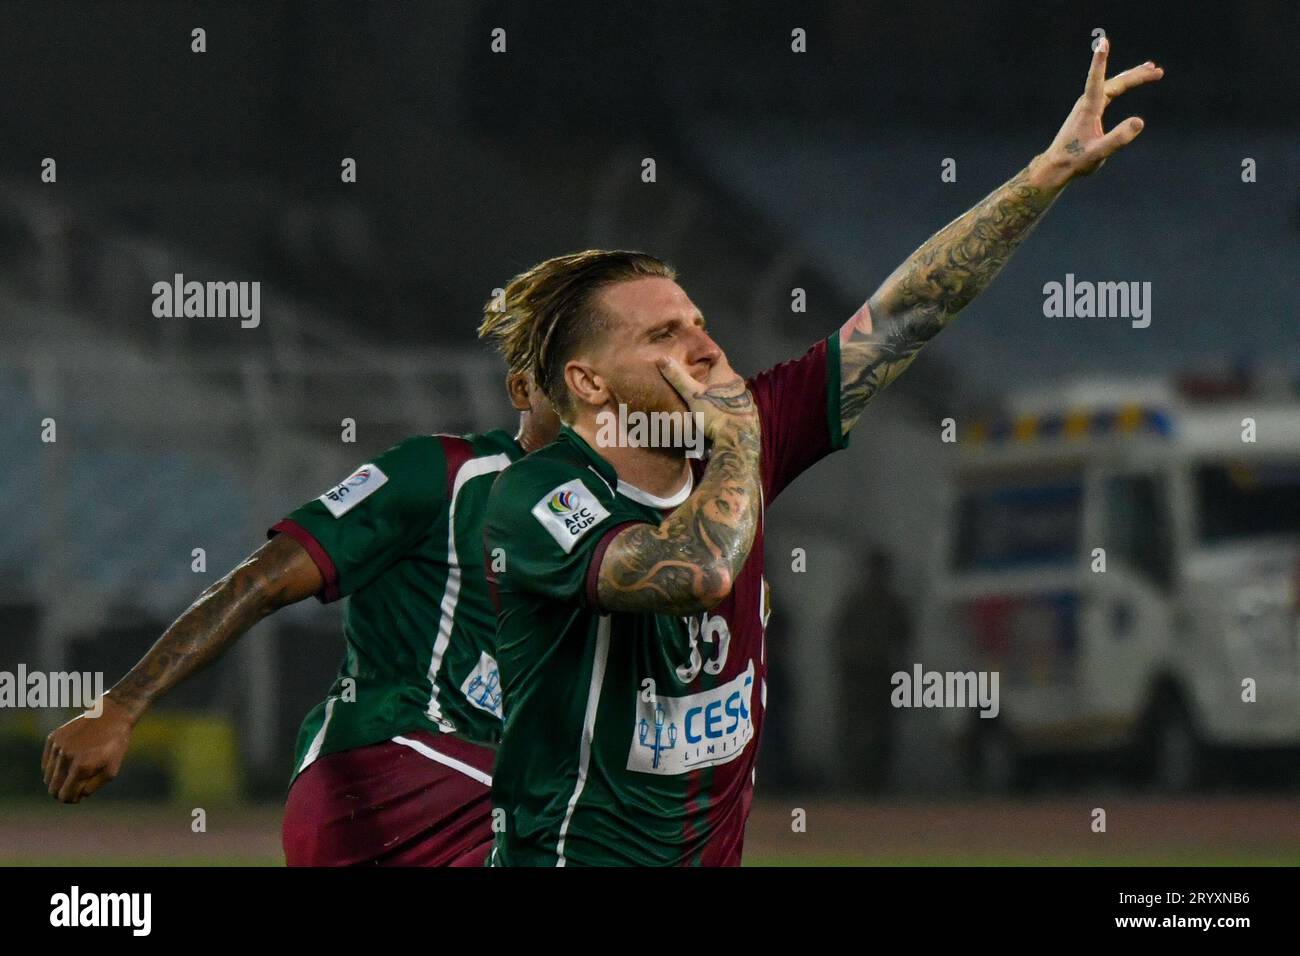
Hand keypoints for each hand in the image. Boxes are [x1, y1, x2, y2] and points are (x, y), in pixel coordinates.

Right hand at [42, 694, 133, 802]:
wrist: (111, 716)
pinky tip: (69, 761)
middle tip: (74, 788)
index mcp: (81, 767)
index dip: (70, 799)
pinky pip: (46, 762)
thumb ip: (91, 787)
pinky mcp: (53, 738)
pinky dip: (55, 766)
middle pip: (52, 788)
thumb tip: (75, 796)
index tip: (77, 796)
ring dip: (59, 778)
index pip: (64, 796)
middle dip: (62, 792)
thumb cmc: (114, 745)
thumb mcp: (111, 770)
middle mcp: (66, 757)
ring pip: (48, 776)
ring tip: (74, 772)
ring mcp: (58, 747)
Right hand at [657, 355, 757, 442]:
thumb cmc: (714, 413)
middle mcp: (738, 382)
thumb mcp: (692, 395)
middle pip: (723, 373)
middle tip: (695, 377)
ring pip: (729, 388)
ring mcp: (745, 397)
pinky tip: (717, 410)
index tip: (694, 355)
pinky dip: (726, 402)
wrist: (737, 439)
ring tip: (704, 394)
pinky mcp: (749, 412)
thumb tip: (662, 358)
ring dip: (719, 390)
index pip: (717, 355)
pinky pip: (735, 402)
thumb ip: (678, 377)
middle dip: (711, 374)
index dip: (706, 353)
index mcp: (726, 373)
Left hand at [1034, 36, 1163, 186]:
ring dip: (1131, 77)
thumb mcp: (1100, 153)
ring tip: (1151, 69)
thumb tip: (1139, 121)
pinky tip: (1126, 85)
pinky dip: (1121, 86)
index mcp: (1089, 109)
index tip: (1103, 42)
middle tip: (1158, 71)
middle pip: (1115, 82)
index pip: (1096, 80)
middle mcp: (1087, 103)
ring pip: (1113, 86)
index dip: (1100, 61)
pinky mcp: (1088, 112)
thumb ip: (1118, 138)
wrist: (1057, 166)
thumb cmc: (1076, 161)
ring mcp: (1087, 106)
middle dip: (1136, 75)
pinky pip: (1109, 92)